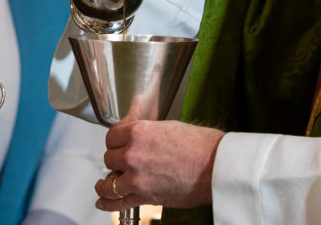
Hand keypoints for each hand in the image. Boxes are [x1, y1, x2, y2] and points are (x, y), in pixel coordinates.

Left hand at [94, 119, 222, 211]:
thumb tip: (136, 116)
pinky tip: (103, 201)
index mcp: (139, 132)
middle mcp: (133, 155)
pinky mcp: (145, 197)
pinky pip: (118, 202)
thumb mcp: (171, 126)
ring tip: (105, 183)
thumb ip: (147, 126)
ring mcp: (136, 178)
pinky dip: (107, 203)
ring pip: (108, 182)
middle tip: (124, 161)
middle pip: (109, 157)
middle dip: (116, 159)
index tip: (119, 143)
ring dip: (107, 182)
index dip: (116, 139)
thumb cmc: (202, 145)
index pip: (112, 135)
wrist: (217, 167)